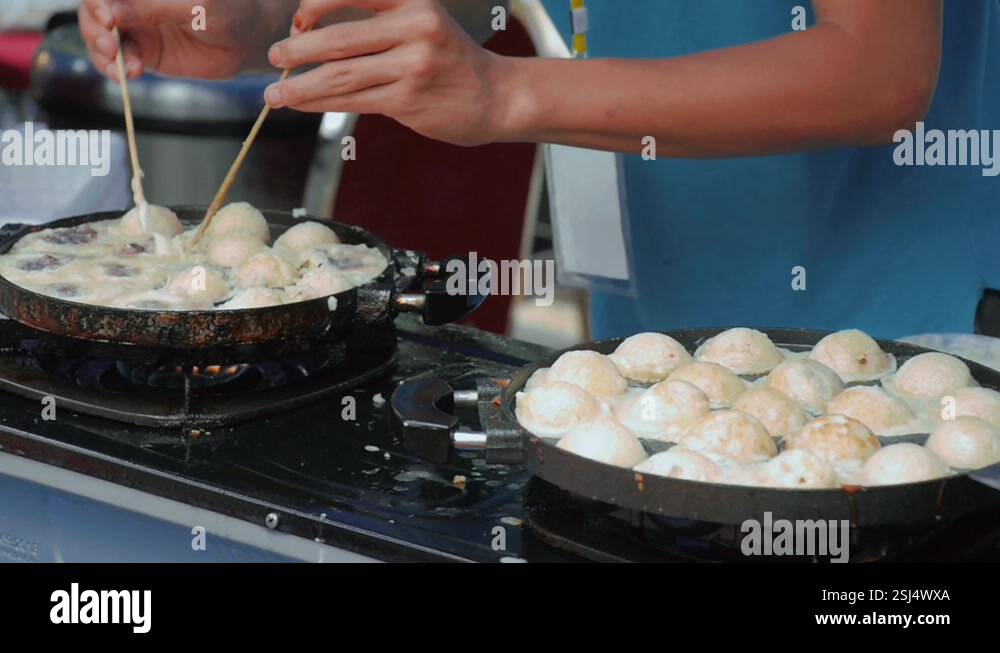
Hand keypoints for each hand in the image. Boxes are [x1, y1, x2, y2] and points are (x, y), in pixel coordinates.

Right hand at [80, 0, 294, 80]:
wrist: (250, 40)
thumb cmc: (230, 10)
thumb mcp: (196, 6)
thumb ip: (155, 8)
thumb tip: (113, 12)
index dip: (98, 3)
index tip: (108, 19)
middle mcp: (134, 3)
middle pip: (94, 11)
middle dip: (95, 29)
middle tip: (111, 46)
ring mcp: (137, 27)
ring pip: (100, 37)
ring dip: (103, 53)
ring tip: (123, 67)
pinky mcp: (145, 53)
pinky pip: (119, 61)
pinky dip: (116, 69)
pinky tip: (128, 74)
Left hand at [265, 0, 514, 146]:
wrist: (495, 96)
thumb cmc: (449, 59)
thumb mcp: (422, 20)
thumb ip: (377, 20)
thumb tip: (311, 31)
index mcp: (412, 0)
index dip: (312, 7)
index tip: (296, 23)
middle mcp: (414, 28)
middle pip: (337, 39)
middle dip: (296, 51)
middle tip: (275, 57)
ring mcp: (412, 66)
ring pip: (340, 76)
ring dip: (300, 86)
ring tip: (275, 94)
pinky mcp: (409, 100)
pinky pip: (353, 101)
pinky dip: (321, 104)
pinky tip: (303, 104)